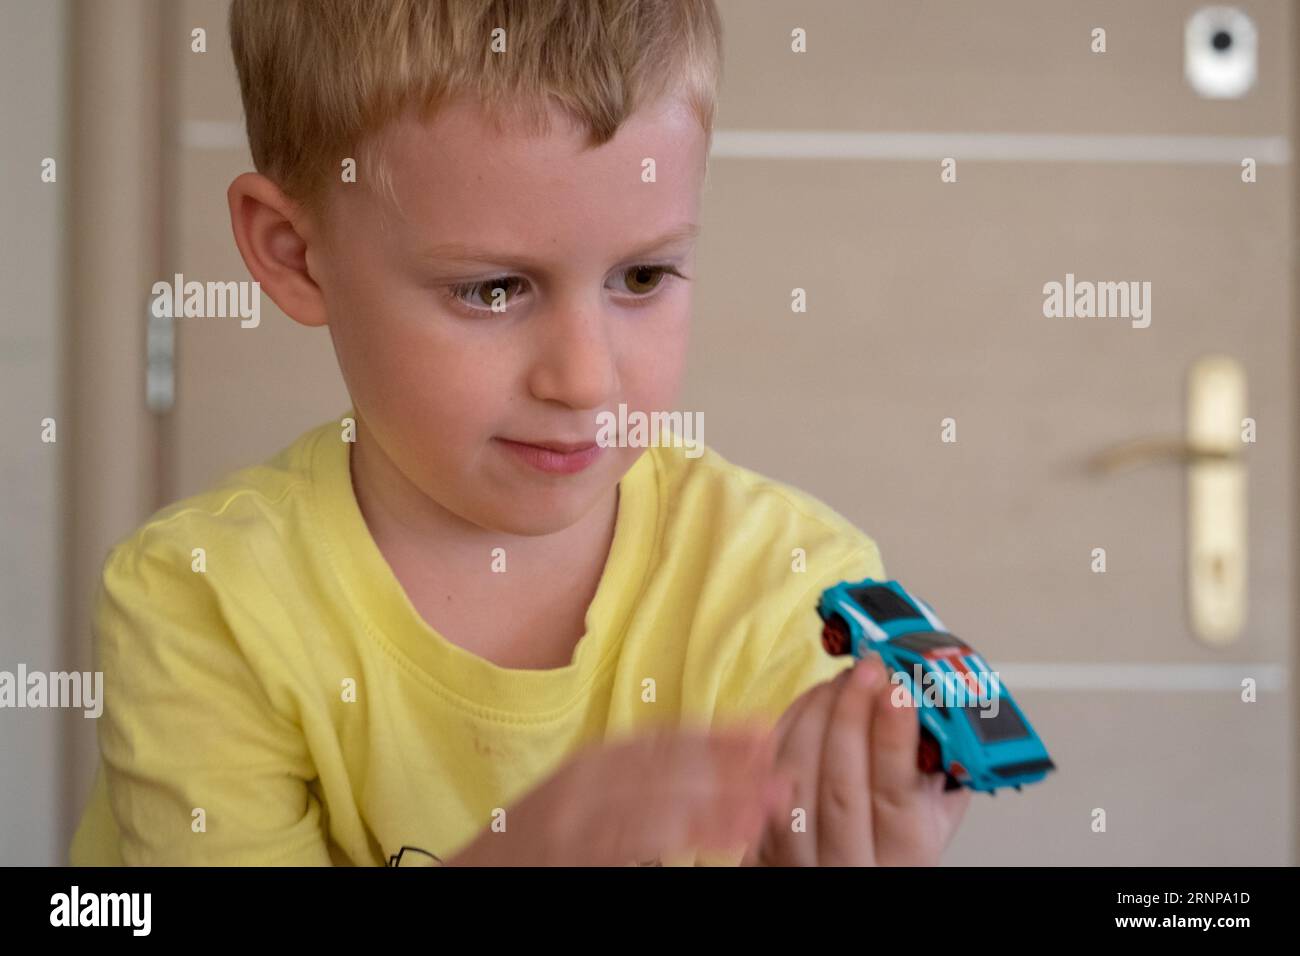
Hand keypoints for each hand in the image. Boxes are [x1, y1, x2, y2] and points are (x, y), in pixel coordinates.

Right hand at [446, 725, 788, 865]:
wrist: (464, 883)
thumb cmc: (527, 853)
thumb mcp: (578, 808)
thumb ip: (630, 791)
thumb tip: (699, 782)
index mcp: (584, 768)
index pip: (658, 742)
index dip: (713, 733)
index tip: (763, 726)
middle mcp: (577, 785)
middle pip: (663, 763)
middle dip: (725, 759)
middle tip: (781, 759)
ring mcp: (569, 821)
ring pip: (654, 799)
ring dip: (717, 797)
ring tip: (768, 799)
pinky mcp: (568, 853)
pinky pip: (632, 840)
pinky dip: (683, 832)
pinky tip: (726, 835)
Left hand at [743, 655, 971, 865]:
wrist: (844, 876)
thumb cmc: (892, 849)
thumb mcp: (934, 822)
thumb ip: (940, 775)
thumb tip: (945, 711)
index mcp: (903, 857)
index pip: (895, 796)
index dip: (894, 740)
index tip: (898, 691)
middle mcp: (849, 861)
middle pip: (841, 784)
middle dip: (852, 715)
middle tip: (867, 670)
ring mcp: (800, 854)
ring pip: (798, 775)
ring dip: (817, 714)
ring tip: (840, 680)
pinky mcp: (763, 838)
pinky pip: (766, 775)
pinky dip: (787, 728)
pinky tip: (812, 701)